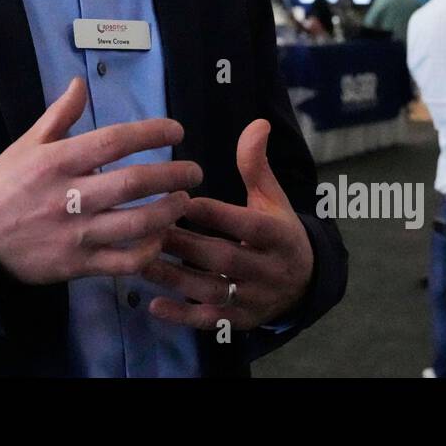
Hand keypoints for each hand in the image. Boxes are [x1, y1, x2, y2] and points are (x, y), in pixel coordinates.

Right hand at [0, 77, 202, 284]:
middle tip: (195, 170)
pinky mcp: (78, 265)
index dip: (151, 133)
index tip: (176, 130)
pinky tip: (159, 238)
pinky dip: (148, 251)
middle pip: (133, 182)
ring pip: (135, 224)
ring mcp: (76, 233)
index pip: (114, 141)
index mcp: (57, 161)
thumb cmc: (4, 186)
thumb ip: (59, 116)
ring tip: (184, 201)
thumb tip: (81, 83)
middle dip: (173, 174)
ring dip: (168, 212)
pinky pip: (123, 261)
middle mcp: (69, 196)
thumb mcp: (26, 145)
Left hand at [141, 119, 313, 330]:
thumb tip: (256, 123)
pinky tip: (153, 304)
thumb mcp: (272, 197)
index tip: (182, 200)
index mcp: (279, 236)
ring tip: (140, 260)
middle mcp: (268, 270)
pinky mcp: (240, 321)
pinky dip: (182, 315)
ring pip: (212, 290)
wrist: (305, 283)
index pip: (248, 226)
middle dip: (185, 245)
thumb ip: (257, 164)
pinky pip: (209, 320)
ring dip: (175, 278)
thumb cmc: (277, 230)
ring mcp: (254, 299)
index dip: (217, 215)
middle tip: (147, 228)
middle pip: (224, 258)